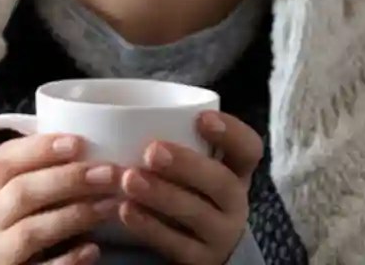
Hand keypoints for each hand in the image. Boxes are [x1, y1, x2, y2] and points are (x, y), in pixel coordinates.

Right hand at [0, 133, 121, 264]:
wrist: (31, 258)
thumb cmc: (44, 209)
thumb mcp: (42, 183)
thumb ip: (58, 163)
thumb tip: (103, 132)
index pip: (5, 159)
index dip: (40, 148)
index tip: (78, 142)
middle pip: (22, 192)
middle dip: (68, 180)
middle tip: (108, 174)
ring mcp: (1, 249)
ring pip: (32, 231)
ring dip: (75, 215)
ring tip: (111, 206)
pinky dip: (69, 259)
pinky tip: (93, 248)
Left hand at [117, 111, 262, 264]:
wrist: (190, 243)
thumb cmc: (182, 188)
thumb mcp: (189, 164)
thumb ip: (172, 139)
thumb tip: (115, 113)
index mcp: (236, 171)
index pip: (249, 149)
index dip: (231, 133)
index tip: (202, 118)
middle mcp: (234, 202)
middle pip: (222, 183)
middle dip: (188, 165)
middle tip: (152, 151)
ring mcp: (220, 234)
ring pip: (198, 214)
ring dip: (163, 195)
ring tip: (129, 179)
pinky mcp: (200, 260)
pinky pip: (177, 245)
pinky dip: (150, 227)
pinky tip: (125, 210)